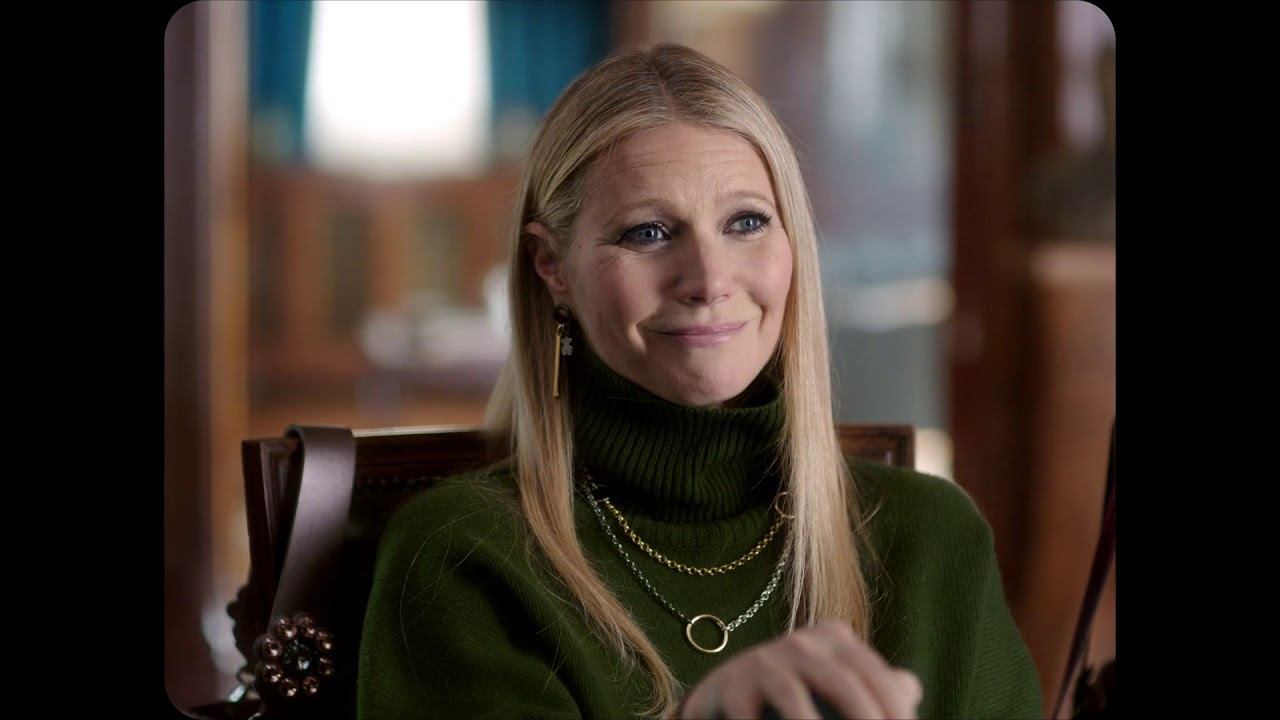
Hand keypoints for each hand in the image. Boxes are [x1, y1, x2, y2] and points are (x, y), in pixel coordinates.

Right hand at [676, 620, 922, 718]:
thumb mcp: (833, 679)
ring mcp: (763, 662)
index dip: (897, 712)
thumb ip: (875, 685)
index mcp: (833, 638)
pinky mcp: (732, 687)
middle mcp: (801, 644)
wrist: (726, 693)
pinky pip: (750, 718)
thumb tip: (911, 690)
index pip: (877, 677)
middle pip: (844, 685)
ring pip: (795, 701)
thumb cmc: (795, 693)